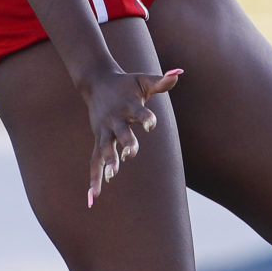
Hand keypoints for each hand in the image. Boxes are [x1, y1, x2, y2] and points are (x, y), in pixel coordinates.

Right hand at [82, 67, 181, 207]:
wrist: (97, 82)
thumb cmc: (126, 84)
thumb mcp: (143, 80)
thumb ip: (161, 81)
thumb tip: (179, 73)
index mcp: (128, 106)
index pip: (139, 113)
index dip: (146, 118)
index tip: (151, 124)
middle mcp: (115, 119)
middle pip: (120, 133)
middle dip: (125, 143)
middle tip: (130, 153)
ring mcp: (104, 131)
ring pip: (104, 148)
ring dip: (108, 161)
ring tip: (112, 175)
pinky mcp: (99, 140)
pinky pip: (94, 161)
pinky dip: (94, 179)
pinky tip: (92, 198)